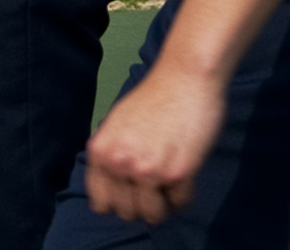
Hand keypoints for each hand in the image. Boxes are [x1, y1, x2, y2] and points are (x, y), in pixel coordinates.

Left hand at [84, 61, 226, 223]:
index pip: (102, 204)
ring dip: (164, 203)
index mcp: (100, 153)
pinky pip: (180, 202)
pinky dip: (185, 194)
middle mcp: (119, 164)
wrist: (188, 74)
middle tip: (158, 185)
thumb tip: (116, 187)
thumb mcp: (117, 124)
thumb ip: (112, 154)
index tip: (134, 192)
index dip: (120, 200)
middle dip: (144, 203)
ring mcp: (147, 170)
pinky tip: (188, 172)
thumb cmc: (157, 94)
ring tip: (172, 184)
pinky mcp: (177, 172)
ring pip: (153, 214)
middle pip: (128, 213)